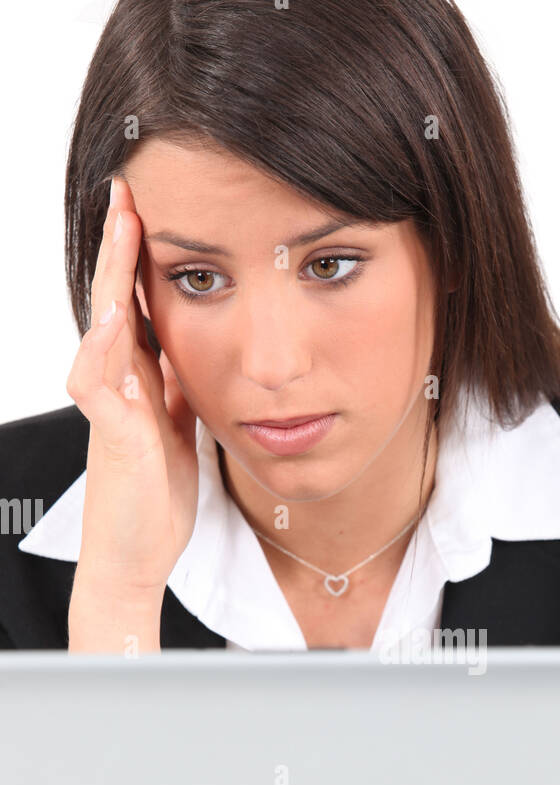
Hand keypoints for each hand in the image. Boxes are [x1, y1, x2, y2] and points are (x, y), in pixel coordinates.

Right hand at [66, 175, 198, 596]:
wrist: (134, 558)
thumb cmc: (153, 499)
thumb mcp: (177, 429)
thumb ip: (177, 390)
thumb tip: (196, 352)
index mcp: (136, 381)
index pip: (135, 305)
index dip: (142, 259)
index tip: (155, 209)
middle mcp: (115, 386)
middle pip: (113, 300)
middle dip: (121, 246)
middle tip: (129, 189)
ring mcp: (109, 409)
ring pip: (102, 328)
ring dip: (110, 276)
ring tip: (122, 225)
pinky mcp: (112, 437)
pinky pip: (101, 383)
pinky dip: (105, 346)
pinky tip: (116, 314)